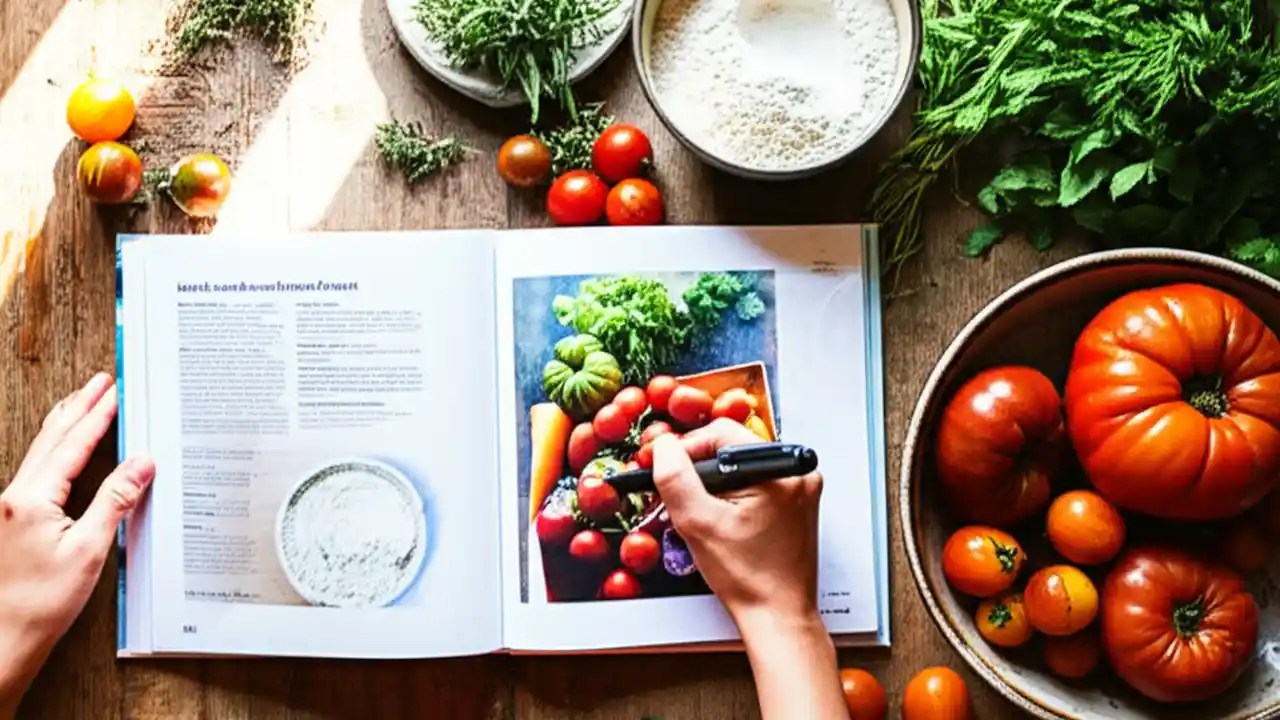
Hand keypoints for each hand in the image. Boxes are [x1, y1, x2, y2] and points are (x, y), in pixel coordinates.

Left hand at [0, 373, 154, 718]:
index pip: (72, 445)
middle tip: (100, 383)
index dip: (97, 416)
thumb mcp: (89, 550)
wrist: (3, 639)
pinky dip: (55, 449)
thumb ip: (115, 501)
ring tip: (82, 402)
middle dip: (79, 408)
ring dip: (65, 424)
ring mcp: (7, 508)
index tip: (115, 392)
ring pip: (40, 452)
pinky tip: (64, 450)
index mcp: (29, 498)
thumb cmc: (41, 603)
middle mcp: (12, 497)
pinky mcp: (9, 521)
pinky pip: (36, 470)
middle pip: (51, 439)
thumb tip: (141, 464)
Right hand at [651, 419, 821, 622]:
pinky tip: (724, 521)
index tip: (664, 468)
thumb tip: (664, 447)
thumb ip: (676, 479)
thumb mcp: (698, 523)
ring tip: (702, 513)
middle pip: (732, 448)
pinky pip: (757, 483)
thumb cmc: (749, 578)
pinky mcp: (797, 504)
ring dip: (716, 483)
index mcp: (780, 468)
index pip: (720, 433)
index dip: (685, 449)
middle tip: (680, 496)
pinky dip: (734, 495)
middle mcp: (797, 472)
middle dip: (700, 469)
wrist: (778, 615)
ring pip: (742, 466)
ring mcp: (800, 488)